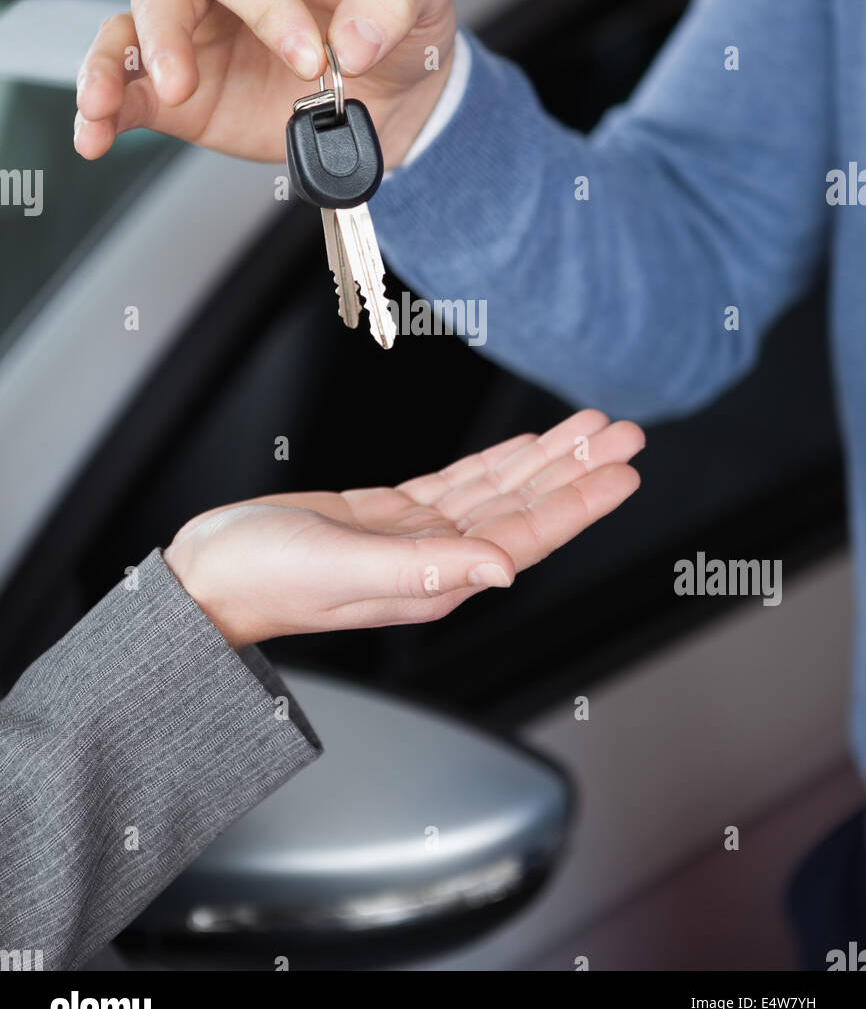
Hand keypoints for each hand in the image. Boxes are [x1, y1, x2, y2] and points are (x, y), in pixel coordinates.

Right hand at [74, 0, 456, 167]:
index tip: (310, 55)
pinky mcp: (182, 94)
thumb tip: (355, 38)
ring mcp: (193, 39)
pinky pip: (130, 94)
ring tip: (106, 106)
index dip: (263, 3)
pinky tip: (94, 137)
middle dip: (169, 37)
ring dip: (112, 69)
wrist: (395, 94)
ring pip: (130, 35)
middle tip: (189, 83)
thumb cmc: (398, 24)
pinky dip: (106, 113)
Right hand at [163, 411, 643, 648]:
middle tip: (625, 431)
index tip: (624, 469)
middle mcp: (439, 561)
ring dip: (546, 459)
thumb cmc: (264, 579)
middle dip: (578, 468)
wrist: (208, 577)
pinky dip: (496, 461)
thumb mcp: (346, 570)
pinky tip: (522, 447)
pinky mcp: (389, 516)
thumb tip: (505, 569)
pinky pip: (459, 483)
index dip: (580, 501)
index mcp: (438, 580)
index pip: (528, 535)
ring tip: (590, 428)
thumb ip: (428, 569)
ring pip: (498, 491)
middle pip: (526, 507)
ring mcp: (416, 537)